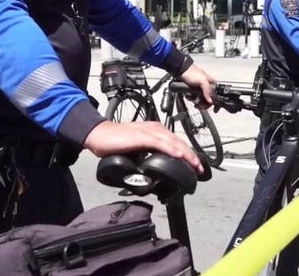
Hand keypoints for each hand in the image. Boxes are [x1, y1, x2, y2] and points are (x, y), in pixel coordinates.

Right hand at [84, 121, 203, 173]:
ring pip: (173, 142)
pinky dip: (171, 149)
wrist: (99, 135)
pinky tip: (179, 156)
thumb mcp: (138, 148)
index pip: (177, 143)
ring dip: (186, 154)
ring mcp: (148, 131)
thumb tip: (159, 165)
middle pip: (179, 142)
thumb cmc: (115, 141)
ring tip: (194, 164)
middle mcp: (155, 129)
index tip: (195, 166)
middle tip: (199, 169)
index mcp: (156, 131)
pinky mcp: (141, 136)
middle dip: (191, 156)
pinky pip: (160, 143)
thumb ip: (150, 153)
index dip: (188, 154)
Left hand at [179, 63, 214, 108]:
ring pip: (200, 100)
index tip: (212, 107)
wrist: (180, 71)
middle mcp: (207, 87)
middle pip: (208, 100)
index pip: (217, 95)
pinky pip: (194, 98)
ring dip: (195, 101)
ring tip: (192, 98)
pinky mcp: (193, 91)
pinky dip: (191, 98)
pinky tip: (188, 96)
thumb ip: (207, 90)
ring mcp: (199, 89)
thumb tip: (210, 100)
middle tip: (200, 105)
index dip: (214, 101)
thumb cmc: (191, 72)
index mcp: (212, 83)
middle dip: (203, 103)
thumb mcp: (202, 81)